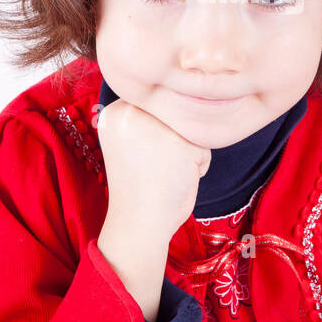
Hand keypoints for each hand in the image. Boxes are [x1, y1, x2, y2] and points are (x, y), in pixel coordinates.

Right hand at [96, 97, 210, 242]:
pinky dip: (198, 165)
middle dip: (174, 139)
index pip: (157, 106)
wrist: (139, 223)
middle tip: (154, 165)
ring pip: (193, 128)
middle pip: (176, 113)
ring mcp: (158, 127)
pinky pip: (205, 147)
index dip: (158, 132)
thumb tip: (183, 99)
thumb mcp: (130, 139)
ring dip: (188, 150)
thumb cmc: (139, 184)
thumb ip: (145, 117)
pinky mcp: (183, 144)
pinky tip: (177, 179)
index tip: (142, 155)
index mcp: (116, 111)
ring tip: (165, 171)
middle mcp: (133, 112)